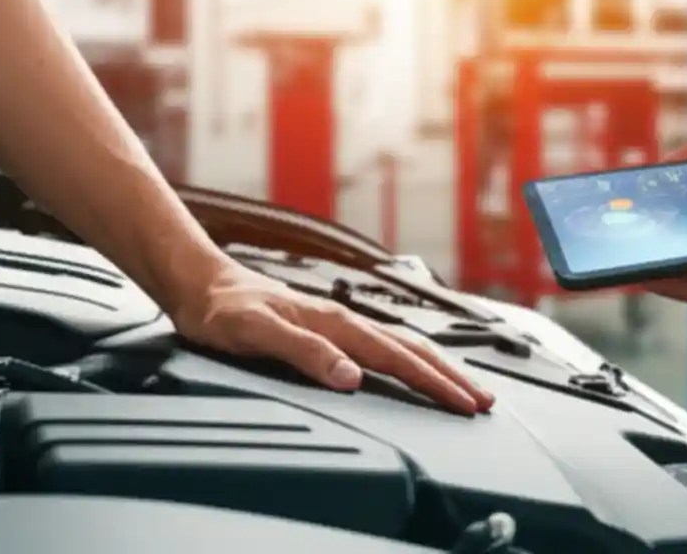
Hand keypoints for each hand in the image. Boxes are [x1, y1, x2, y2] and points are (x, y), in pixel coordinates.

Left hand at [172, 264, 494, 415]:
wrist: (202, 285)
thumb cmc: (223, 310)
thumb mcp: (256, 334)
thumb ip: (304, 352)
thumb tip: (350, 376)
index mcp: (335, 322)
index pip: (396, 357)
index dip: (433, 382)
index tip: (463, 402)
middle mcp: (344, 318)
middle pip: (411, 349)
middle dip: (451, 376)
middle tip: (484, 401)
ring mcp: (340, 321)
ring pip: (402, 344)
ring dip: (436, 366)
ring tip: (464, 386)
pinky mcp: (330, 326)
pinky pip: (384, 343)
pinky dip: (411, 357)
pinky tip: (415, 365)